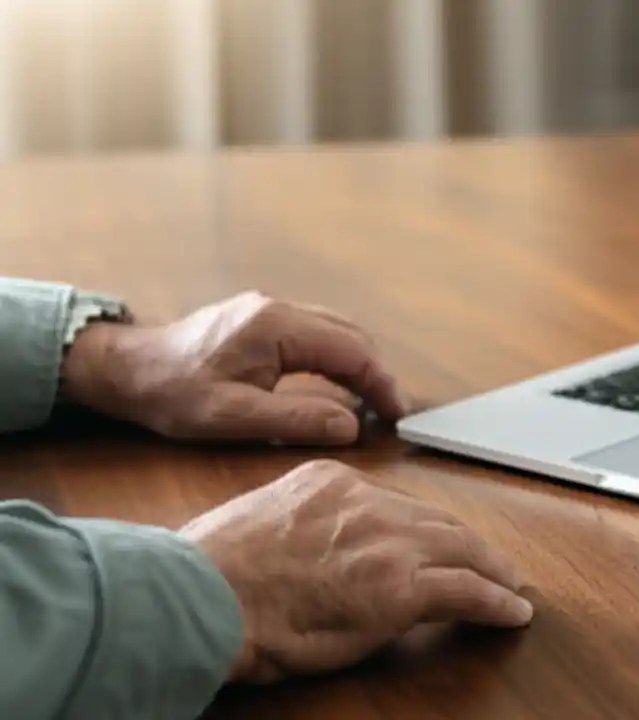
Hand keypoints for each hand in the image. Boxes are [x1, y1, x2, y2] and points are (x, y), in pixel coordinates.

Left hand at [62, 291, 405, 444]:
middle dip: (377, 373)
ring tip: (372, 400)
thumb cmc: (173, 394)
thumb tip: (351, 426)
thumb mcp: (233, 416)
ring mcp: (271, 309)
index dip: (381, 384)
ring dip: (360, 363)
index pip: (351, 351)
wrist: (127, 368)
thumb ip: (297, 418)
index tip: (397, 416)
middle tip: (391, 413)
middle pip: (351, 335)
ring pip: (337, 329)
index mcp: (277, 326)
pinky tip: (340, 382)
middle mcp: (280, 308)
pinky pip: (318, 331)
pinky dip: (339, 356)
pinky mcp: (263, 318)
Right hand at [180, 460, 534, 683]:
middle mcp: (367, 503)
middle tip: (494, 563)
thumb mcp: (260, 524)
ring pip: (463, 550)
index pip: (398, 504)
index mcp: (330, 483)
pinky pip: (467, 591)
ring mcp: (388, 543)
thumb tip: (312, 555)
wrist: (201, 596)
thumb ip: (299, 529)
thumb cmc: (210, 573)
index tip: (439, 542)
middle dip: (470, 545)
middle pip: (439, 522)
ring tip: (511, 587)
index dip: (426, 528)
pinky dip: (496, 602)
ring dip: (494, 572)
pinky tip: (511, 612)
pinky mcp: (401, 588)